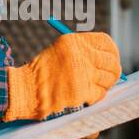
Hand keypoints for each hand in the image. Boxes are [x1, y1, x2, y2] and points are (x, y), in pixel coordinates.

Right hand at [4, 32, 120, 122]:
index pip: (106, 42)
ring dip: (105, 86)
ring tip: (93, 88)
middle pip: (111, 62)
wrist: (25, 90)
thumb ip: (83, 52)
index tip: (112, 60)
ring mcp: (82, 73)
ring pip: (108, 79)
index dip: (113, 52)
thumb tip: (109, 60)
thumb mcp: (60, 51)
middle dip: (113, 72)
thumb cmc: (41, 74)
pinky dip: (96, 97)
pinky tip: (86, 97)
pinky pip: (100, 94)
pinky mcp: (82, 91)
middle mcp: (80, 55)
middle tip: (110, 78)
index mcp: (74, 42)